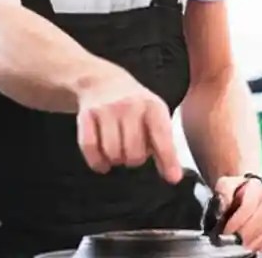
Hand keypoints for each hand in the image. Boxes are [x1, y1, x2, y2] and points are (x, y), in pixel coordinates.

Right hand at [75, 66, 182, 183]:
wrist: (103, 82)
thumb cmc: (135, 108)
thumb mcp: (155, 119)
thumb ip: (165, 149)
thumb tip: (174, 177)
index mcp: (153, 106)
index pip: (162, 136)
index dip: (168, 159)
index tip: (173, 178)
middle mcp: (130, 105)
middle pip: (134, 152)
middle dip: (134, 160)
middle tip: (132, 151)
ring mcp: (107, 109)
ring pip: (112, 153)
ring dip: (115, 161)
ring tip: (118, 152)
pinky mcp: (87, 114)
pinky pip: (90, 148)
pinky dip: (96, 162)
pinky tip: (102, 162)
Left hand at [214, 175, 261, 251]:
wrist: (250, 193)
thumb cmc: (236, 191)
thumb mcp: (225, 185)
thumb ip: (223, 192)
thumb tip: (223, 205)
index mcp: (257, 187)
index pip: (248, 207)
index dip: (236, 222)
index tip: (225, 231)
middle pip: (254, 224)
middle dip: (238, 234)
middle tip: (227, 239)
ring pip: (260, 235)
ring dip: (245, 242)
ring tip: (236, 240)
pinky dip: (254, 246)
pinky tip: (246, 242)